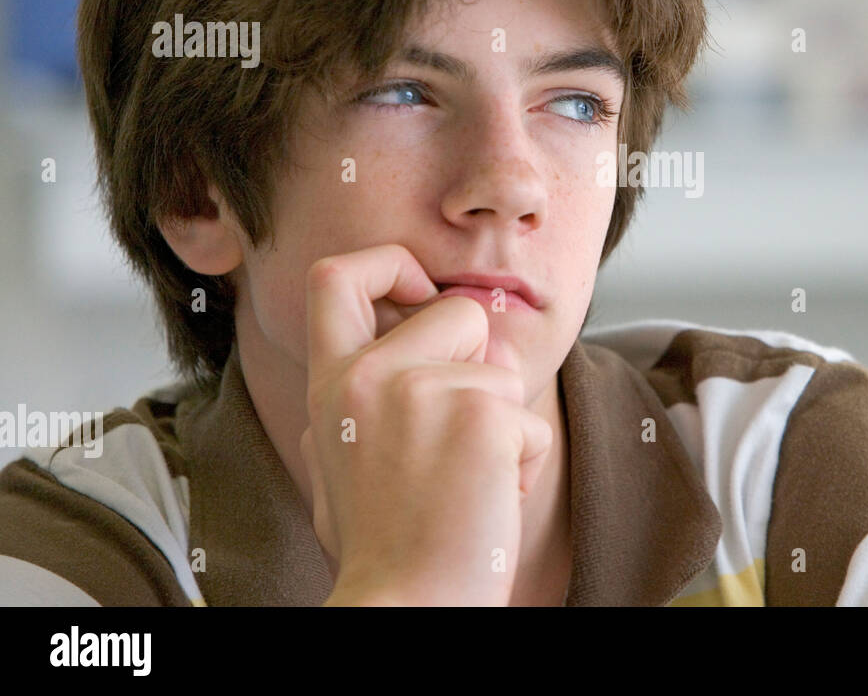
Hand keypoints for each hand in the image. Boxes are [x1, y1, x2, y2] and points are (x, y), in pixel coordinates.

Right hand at [298, 244, 552, 604]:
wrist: (406, 607)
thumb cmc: (385, 542)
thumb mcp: (347, 457)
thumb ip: (379, 392)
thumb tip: (456, 339)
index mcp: (332, 383)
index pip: (336, 275)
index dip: (387, 265)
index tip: (417, 295)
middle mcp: (370, 375)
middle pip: (460, 311)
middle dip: (481, 361)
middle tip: (461, 434)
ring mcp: (425, 391)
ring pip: (504, 369)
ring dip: (503, 426)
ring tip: (465, 483)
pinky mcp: (483, 416)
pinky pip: (531, 423)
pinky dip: (524, 466)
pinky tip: (486, 503)